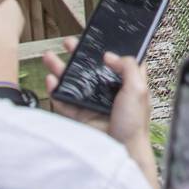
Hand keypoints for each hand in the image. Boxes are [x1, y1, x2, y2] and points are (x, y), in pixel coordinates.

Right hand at [43, 42, 157, 188]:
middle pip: (90, 69)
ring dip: (61, 69)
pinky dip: (55, 91)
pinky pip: (64, 101)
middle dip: (78, 54)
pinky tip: (50, 80)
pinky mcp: (80, 116)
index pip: (119, 62)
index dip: (109, 49)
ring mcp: (93, 104)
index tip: (97, 37)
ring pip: (74, 82)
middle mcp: (109, 92)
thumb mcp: (138, 89)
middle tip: (68, 42)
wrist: (121, 152)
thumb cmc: (134, 124)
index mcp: (127, 84)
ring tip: (50, 56)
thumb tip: (109, 56)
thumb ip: (128, 66)